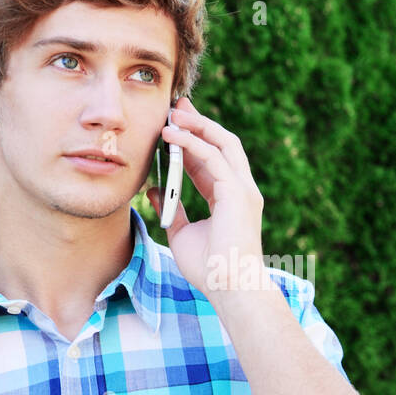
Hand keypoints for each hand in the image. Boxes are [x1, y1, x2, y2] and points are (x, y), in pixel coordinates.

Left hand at [147, 96, 269, 305]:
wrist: (229, 288)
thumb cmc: (209, 269)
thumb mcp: (181, 233)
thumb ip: (171, 209)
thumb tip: (153, 190)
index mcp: (230, 198)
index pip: (211, 160)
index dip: (192, 141)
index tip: (172, 125)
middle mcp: (241, 189)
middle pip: (222, 143)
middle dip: (199, 122)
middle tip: (176, 106)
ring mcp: (243, 189)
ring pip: (222, 143)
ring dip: (197, 125)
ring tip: (173, 113)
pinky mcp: (237, 192)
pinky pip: (213, 157)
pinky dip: (192, 142)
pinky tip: (170, 135)